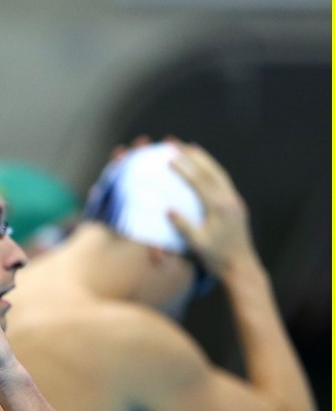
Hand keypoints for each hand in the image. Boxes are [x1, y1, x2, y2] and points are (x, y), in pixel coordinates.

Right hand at [166, 142, 255, 277]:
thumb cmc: (216, 258)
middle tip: (179, 144)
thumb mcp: (197, 244)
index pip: (200, 182)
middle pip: (211, 171)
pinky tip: (205, 168)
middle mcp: (228, 200)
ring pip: (219, 174)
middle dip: (194, 156)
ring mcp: (234, 201)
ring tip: (191, 148)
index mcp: (218, 208)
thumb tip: (169, 209)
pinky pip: (223, 181)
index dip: (185, 169)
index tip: (171, 158)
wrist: (241, 266)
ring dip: (205, 160)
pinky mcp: (236, 205)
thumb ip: (184, 226)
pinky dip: (213, 170)